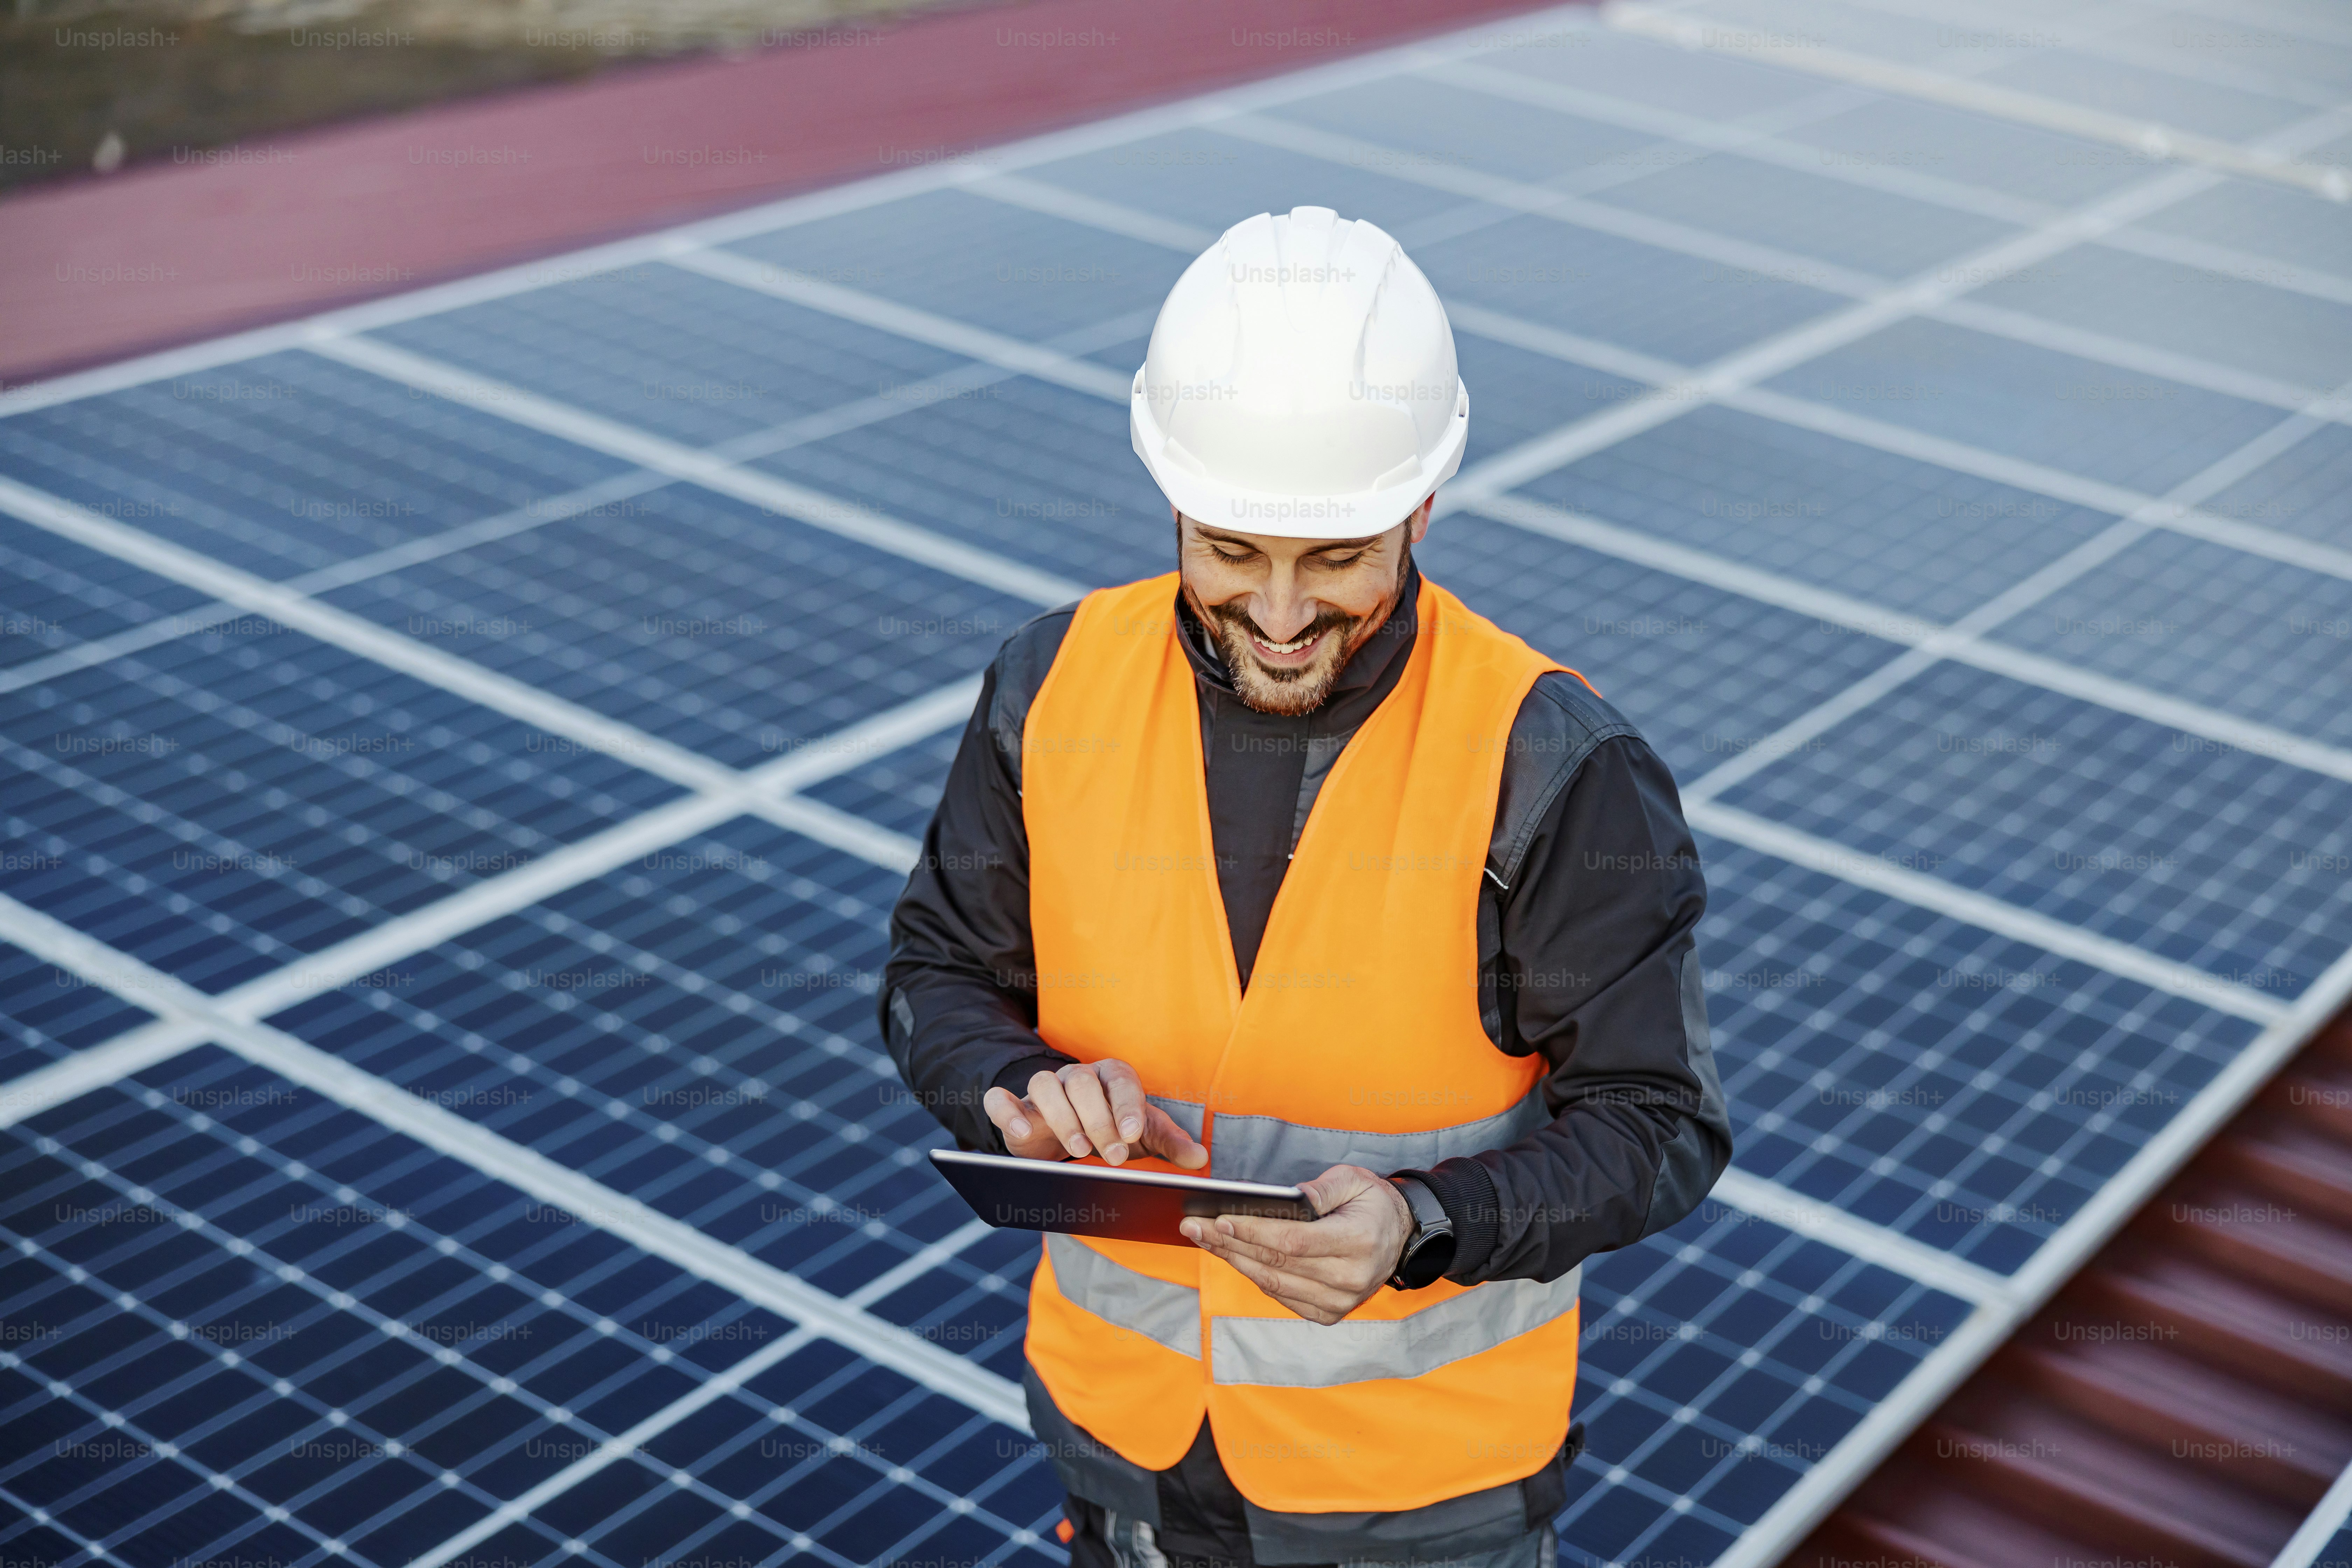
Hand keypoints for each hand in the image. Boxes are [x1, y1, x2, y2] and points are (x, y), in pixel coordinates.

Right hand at [982, 1059, 1208, 1168]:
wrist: (1077, 1136)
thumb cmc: (1115, 1130)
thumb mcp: (1146, 1136)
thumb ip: (1172, 1144)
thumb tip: (1199, 1158)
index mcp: (1113, 1077)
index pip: (1122, 1082)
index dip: (1126, 1107)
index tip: (1131, 1135)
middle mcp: (1079, 1077)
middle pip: (1083, 1084)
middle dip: (1099, 1120)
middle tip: (1113, 1156)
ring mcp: (1046, 1089)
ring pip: (1045, 1085)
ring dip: (1061, 1117)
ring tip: (1077, 1151)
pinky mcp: (1017, 1108)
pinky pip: (1002, 1099)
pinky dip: (1006, 1111)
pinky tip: (1020, 1131)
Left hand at [1181, 1164, 1412, 1323]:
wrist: (1400, 1236)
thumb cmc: (1372, 1203)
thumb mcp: (1355, 1181)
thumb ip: (1323, 1189)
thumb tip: (1289, 1197)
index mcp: (1357, 1243)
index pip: (1293, 1242)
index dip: (1252, 1232)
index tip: (1218, 1219)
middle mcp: (1349, 1279)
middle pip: (1275, 1264)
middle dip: (1228, 1244)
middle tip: (1192, 1227)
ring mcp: (1339, 1302)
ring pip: (1273, 1283)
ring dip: (1234, 1261)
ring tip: (1204, 1240)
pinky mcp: (1329, 1314)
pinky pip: (1282, 1297)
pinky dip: (1255, 1276)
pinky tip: (1233, 1257)